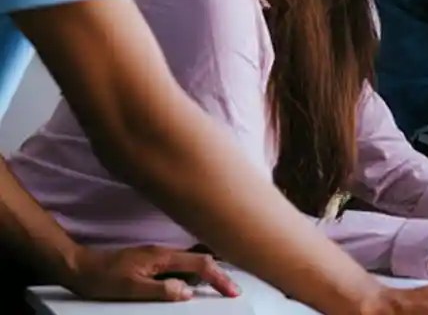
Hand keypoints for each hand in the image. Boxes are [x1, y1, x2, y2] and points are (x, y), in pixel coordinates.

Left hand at [64, 245, 238, 301]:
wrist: (79, 267)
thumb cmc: (102, 278)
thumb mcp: (130, 289)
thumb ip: (161, 289)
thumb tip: (188, 292)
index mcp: (162, 257)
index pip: (200, 265)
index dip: (219, 278)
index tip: (233, 292)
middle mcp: (164, 252)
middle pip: (202, 259)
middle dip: (220, 273)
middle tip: (231, 289)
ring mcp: (158, 255)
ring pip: (192, 260)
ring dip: (207, 272)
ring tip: (219, 285)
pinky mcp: (152, 260)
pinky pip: (180, 264)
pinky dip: (193, 271)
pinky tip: (193, 279)